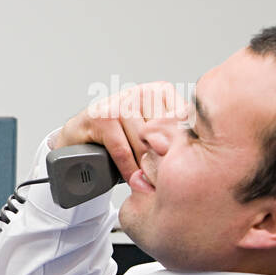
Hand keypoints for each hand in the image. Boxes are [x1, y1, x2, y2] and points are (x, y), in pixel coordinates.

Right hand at [53, 80, 187, 184]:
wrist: (79, 142)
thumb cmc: (118, 140)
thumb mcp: (151, 136)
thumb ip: (172, 138)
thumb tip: (196, 156)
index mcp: (159, 92)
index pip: (182, 118)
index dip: (182, 146)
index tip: (181, 166)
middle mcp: (140, 93)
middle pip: (163, 131)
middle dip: (163, 159)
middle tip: (165, 180)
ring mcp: (119, 102)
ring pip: (143, 141)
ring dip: (144, 167)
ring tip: (148, 182)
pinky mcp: (101, 116)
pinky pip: (122, 148)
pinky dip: (127, 168)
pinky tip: (131, 177)